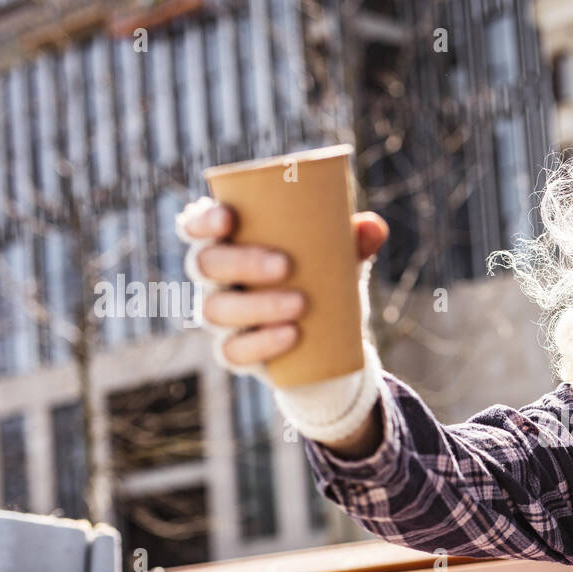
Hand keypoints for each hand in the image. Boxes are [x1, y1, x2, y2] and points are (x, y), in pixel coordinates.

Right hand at [174, 197, 391, 446]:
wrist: (326, 341)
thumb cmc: (320, 281)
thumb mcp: (336, 260)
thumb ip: (354, 241)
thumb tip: (376, 227)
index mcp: (228, 243)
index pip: (196, 226)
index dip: (203, 220)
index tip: (229, 218)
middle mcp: (214, 279)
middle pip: (207, 265)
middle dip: (242, 263)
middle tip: (286, 265)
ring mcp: (220, 317)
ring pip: (216, 309)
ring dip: (258, 305)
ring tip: (301, 304)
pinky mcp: (234, 352)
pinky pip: (233, 351)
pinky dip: (261, 343)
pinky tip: (290, 336)